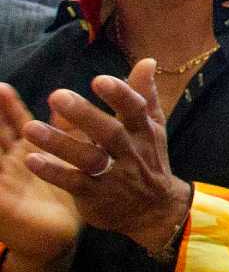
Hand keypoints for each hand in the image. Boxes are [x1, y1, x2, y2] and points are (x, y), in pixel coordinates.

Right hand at [0, 83, 82, 264]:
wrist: (57, 238)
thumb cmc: (60, 194)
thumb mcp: (65, 160)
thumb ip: (66, 132)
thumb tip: (66, 106)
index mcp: (25, 152)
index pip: (12, 123)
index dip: (6, 106)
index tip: (3, 86)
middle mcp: (9, 166)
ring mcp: (3, 186)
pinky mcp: (2, 208)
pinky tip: (11, 172)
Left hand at [19, 59, 192, 256]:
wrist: (155, 210)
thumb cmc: (148, 160)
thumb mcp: (152, 128)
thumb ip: (145, 94)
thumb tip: (147, 61)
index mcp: (143, 132)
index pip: (135, 110)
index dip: (120, 95)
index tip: (99, 79)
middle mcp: (130, 152)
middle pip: (109, 133)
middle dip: (85, 115)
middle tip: (57, 95)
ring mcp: (114, 176)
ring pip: (87, 158)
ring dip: (59, 143)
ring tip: (30, 128)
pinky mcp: (95, 196)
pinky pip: (73, 183)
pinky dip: (53, 172)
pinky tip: (31, 160)